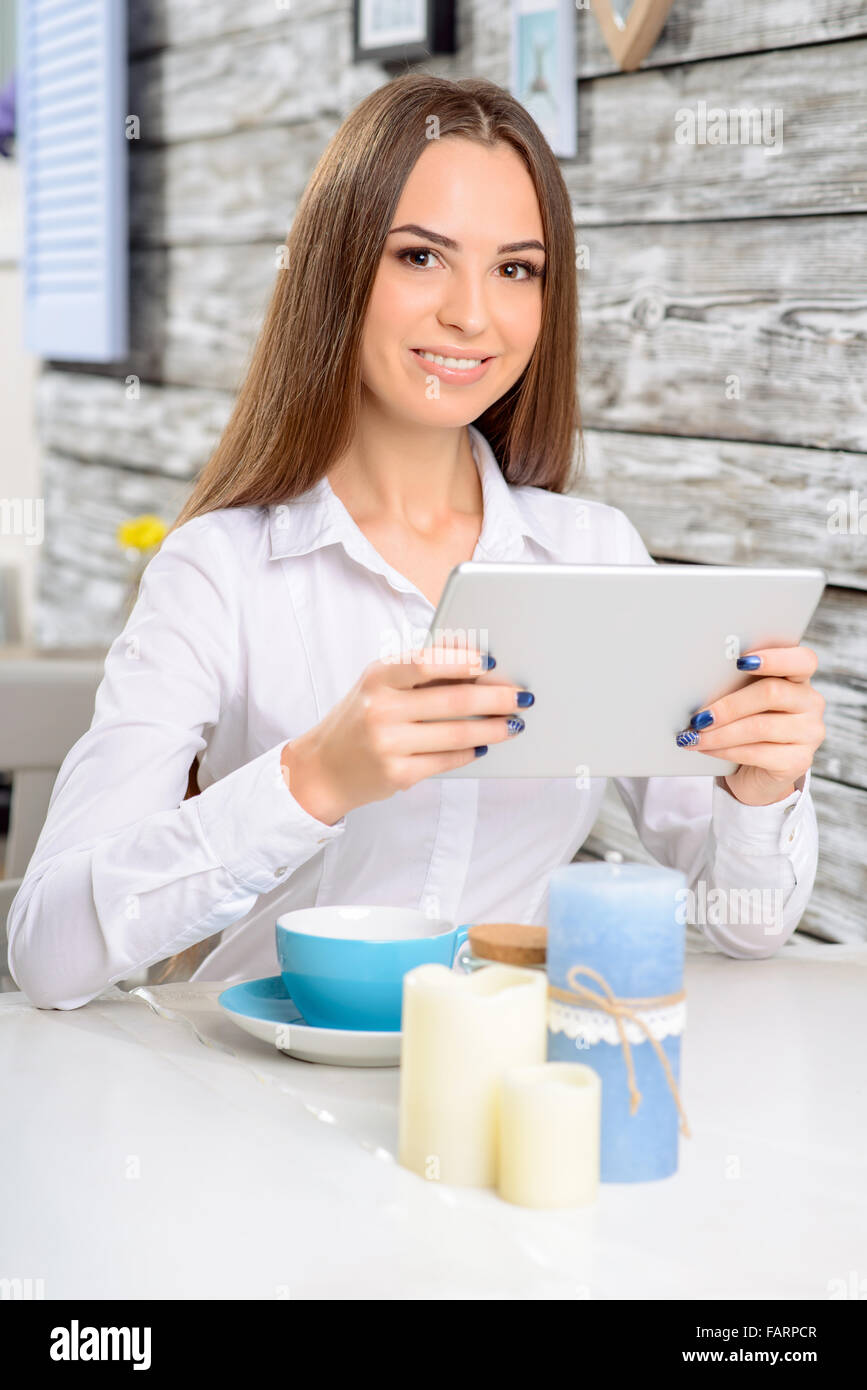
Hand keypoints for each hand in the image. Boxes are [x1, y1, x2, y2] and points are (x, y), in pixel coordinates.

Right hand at [281, 643, 531, 823]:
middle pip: (452, 701)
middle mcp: (380, 709)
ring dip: (493, 729)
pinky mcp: (398, 774)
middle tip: (521, 696)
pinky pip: (447, 760)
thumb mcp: (378, 685)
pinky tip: (485, 745)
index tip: (493, 664)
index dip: (464, 661)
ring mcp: (389, 744)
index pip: (426, 661)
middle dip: (495, 699)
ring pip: (457, 734)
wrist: (322, 769)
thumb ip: (418, 670)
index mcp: (377, 677)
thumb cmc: (359, 718)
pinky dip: (471, 752)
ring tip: (513, 723)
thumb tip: (472, 657)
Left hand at [675, 647, 825, 806]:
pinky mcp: (799, 761)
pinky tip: (708, 749)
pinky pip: (758, 753)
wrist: (754, 770)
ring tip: (695, 736)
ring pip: (761, 726)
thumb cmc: (745, 723)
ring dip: (720, 733)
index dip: (774, 658)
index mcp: (799, 678)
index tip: (740, 661)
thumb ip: (735, 683)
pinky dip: (726, 750)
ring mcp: (810, 733)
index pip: (802, 660)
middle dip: (729, 705)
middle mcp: (811, 703)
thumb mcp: (742, 698)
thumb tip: (701, 679)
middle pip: (772, 693)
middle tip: (699, 716)